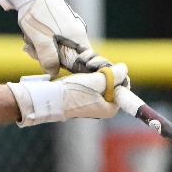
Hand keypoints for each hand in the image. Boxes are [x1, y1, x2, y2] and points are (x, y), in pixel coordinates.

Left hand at [0, 0, 104, 75]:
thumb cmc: (38, 15)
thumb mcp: (41, 40)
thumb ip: (48, 58)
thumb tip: (53, 72)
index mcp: (77, 38)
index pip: (86, 61)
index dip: (76, 68)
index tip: (60, 69)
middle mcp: (76, 35)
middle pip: (67, 58)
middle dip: (49, 58)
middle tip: (33, 50)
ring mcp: (68, 30)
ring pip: (57, 50)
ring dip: (41, 49)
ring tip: (29, 39)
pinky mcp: (59, 27)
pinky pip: (52, 42)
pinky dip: (40, 42)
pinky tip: (30, 36)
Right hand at [8, 64, 128, 126]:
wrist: (47, 99)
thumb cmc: (71, 93)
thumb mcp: (95, 81)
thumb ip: (113, 75)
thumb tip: (124, 69)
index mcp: (110, 108)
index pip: (122, 88)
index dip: (117, 74)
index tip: (106, 66)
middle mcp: (103, 107)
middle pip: (112, 83)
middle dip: (104, 70)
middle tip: (93, 63)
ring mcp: (93, 102)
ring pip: (101, 80)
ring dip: (95, 69)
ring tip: (85, 64)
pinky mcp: (83, 97)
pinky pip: (92, 81)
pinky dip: (88, 73)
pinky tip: (81, 66)